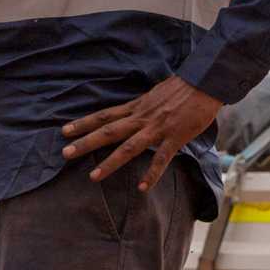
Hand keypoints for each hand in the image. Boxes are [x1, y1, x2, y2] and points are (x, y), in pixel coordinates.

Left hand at [61, 77, 220, 190]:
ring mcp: (157, 128)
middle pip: (108, 131)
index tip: (64, 131)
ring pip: (129, 147)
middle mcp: (142, 117)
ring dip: (110, 163)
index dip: (84, 123)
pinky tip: (142, 187)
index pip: (105, 115)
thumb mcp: (154, 95)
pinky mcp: (175, 137)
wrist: (205, 82)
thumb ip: (140, 106)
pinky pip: (161, 158)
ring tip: (93, 176)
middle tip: (65, 153)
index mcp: (136, 107)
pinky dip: (152, 174)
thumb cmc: (181, 89)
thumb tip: (130, 113)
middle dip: (86, 143)